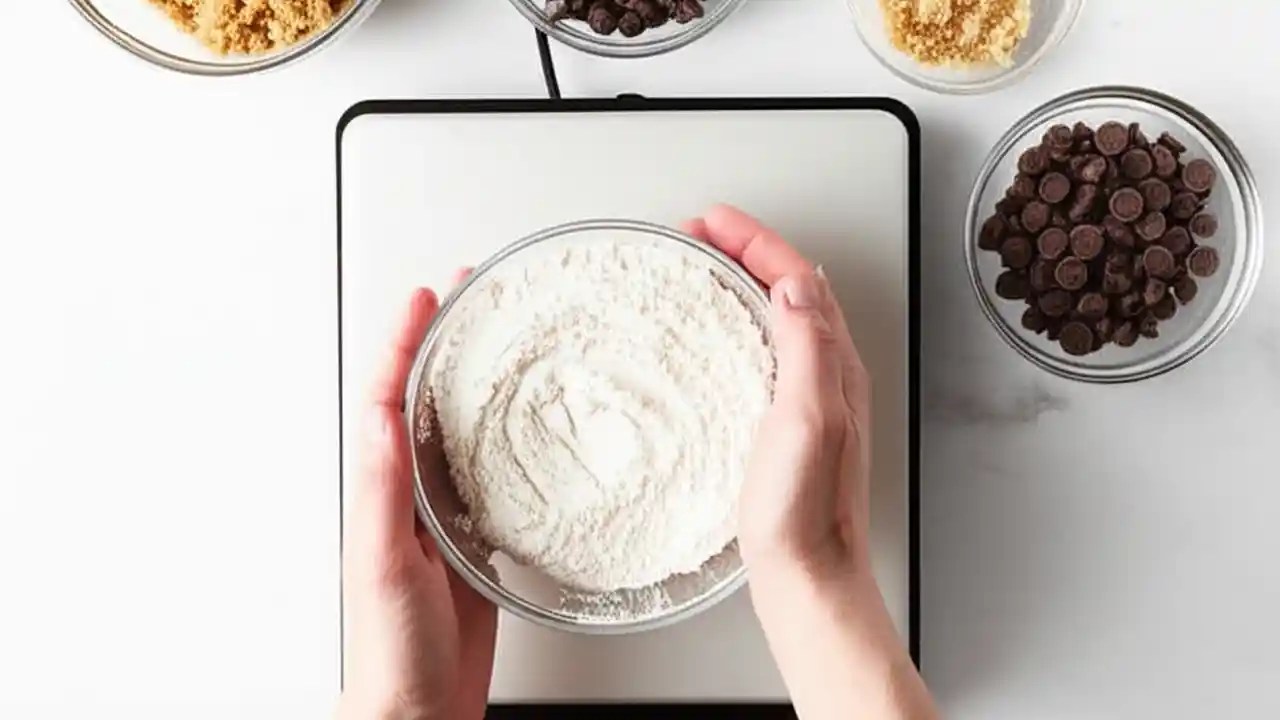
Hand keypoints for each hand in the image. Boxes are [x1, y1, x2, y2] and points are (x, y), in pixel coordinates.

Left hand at [338, 285, 496, 719]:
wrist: (421, 714)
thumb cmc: (392, 653)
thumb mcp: (382, 564)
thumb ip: (382, 492)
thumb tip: (381, 417)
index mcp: (383, 492)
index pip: (389, 399)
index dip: (404, 343)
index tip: (425, 298)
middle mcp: (412, 495)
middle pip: (426, 400)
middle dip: (444, 343)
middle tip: (471, 296)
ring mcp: (446, 516)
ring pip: (462, 430)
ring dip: (478, 381)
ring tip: (503, 339)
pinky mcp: (479, 540)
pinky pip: (496, 475)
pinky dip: (511, 438)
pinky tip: (535, 428)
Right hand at [685, 205, 935, 719]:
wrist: (808, 574)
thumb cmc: (806, 511)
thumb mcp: (808, 421)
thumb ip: (808, 349)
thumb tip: (794, 285)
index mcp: (832, 365)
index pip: (798, 278)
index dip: (754, 240)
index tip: (711, 222)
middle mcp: (827, 374)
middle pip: (790, 286)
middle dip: (745, 249)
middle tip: (696, 235)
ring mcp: (809, 396)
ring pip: (777, 314)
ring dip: (742, 280)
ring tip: (700, 267)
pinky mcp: (786, 419)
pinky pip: (764, 347)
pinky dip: (738, 320)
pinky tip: (714, 335)